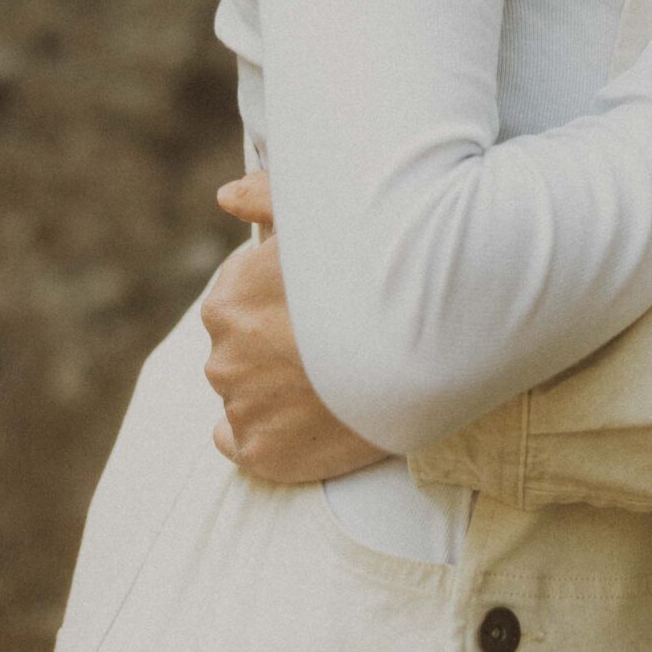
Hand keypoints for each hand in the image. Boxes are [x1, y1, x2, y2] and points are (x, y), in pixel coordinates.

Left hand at [201, 172, 386, 482]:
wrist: (429, 341)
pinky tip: (307, 420)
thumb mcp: (323, 210)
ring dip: (278, 390)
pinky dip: (269, 435)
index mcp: (228, 299)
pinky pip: (243, 446)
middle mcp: (222, 355)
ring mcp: (243, 409)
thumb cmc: (381, 267)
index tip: (320, 308)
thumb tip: (224, 196)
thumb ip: (267, 196)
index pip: (239, 303)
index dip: (282, 303)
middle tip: (333, 346)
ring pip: (247, 397)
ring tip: (334, 383)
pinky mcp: (265, 454)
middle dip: (276, 347)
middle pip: (242, 351)